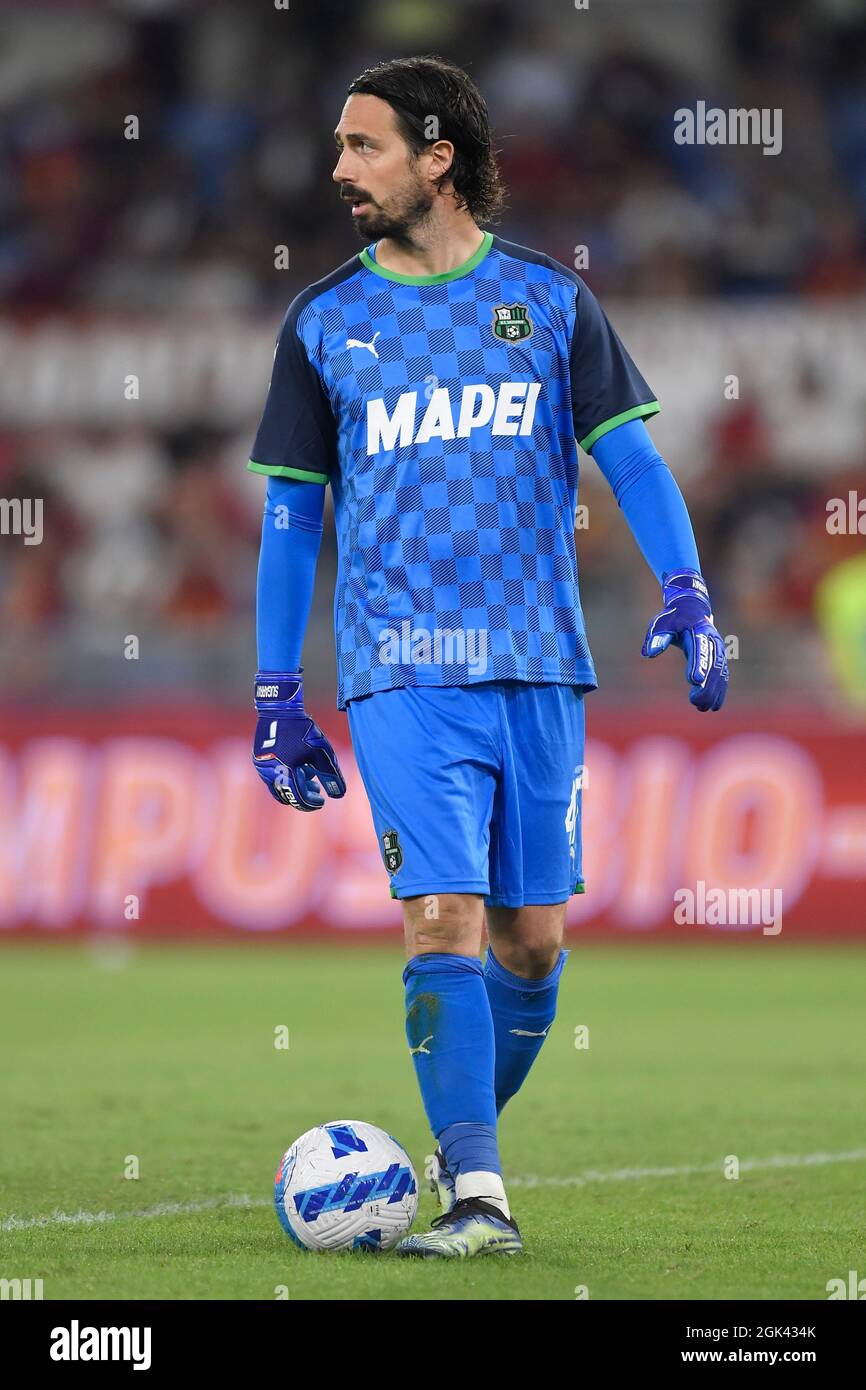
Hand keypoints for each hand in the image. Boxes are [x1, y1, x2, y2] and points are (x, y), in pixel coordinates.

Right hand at [252, 671, 346, 808]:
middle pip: (287, 796)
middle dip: (303, 796)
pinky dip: (285, 777)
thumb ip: (331, 775)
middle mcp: (270, 774)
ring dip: (294, 787)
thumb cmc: (303, 731)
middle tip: (316, 790)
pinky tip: (297, 766)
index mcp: (286, 773)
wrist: (279, 709)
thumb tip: (339, 794)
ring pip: (278, 787)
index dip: (312, 803)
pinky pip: (271, 776)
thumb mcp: (322, 752)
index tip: (322, 800)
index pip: (299, 799)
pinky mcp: (258, 760)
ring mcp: (262, 768)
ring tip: (308, 776)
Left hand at [641, 569, 728, 711]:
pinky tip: (714, 706)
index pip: (700, 649)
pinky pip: (723, 675)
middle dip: (707, 685)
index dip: (699, 664)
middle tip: (696, 702)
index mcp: (699, 631)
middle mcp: (713, 641)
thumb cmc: (673, 618)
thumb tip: (649, 653)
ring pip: (720, 673)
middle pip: (714, 665)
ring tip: (703, 708)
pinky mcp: (719, 657)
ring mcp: (719, 649)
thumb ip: (657, 637)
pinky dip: (720, 690)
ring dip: (714, 692)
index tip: (695, 681)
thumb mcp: (661, 623)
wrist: (691, 609)